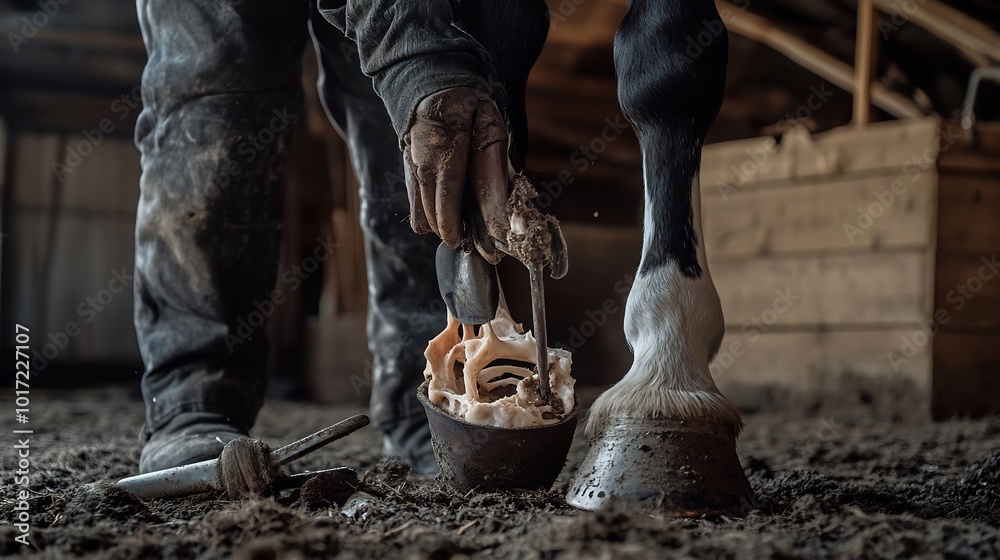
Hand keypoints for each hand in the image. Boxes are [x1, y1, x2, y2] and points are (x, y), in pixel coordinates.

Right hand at [403, 87, 509, 249]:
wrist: (434, 83)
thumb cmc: (469, 105)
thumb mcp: (492, 128)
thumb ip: (495, 167)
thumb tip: (500, 208)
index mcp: (446, 150)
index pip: (447, 198)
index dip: (452, 225)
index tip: (459, 241)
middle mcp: (422, 160)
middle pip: (431, 211)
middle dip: (447, 230)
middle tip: (467, 240)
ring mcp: (410, 164)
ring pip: (419, 210)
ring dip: (437, 223)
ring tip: (456, 226)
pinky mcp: (405, 166)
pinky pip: (413, 200)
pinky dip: (427, 212)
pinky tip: (443, 212)